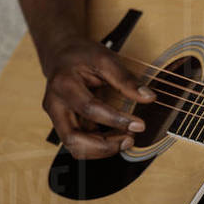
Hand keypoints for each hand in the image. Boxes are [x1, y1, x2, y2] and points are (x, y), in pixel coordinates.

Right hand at [42, 37, 155, 158]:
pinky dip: (98, 145)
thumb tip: (149, 97)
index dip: (116, 120)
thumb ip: (126, 79)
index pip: (89, 108)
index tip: (139, 125)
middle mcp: (54, 105)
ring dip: (101, 149)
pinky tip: (116, 137)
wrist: (61, 54)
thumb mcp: (106, 59)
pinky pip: (79, 142)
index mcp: (64, 84)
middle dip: (103, 146)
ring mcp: (56, 116)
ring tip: (126, 140)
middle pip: (72, 138)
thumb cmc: (83, 55)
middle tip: (129, 140)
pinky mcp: (63, 123)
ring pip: (74, 146)